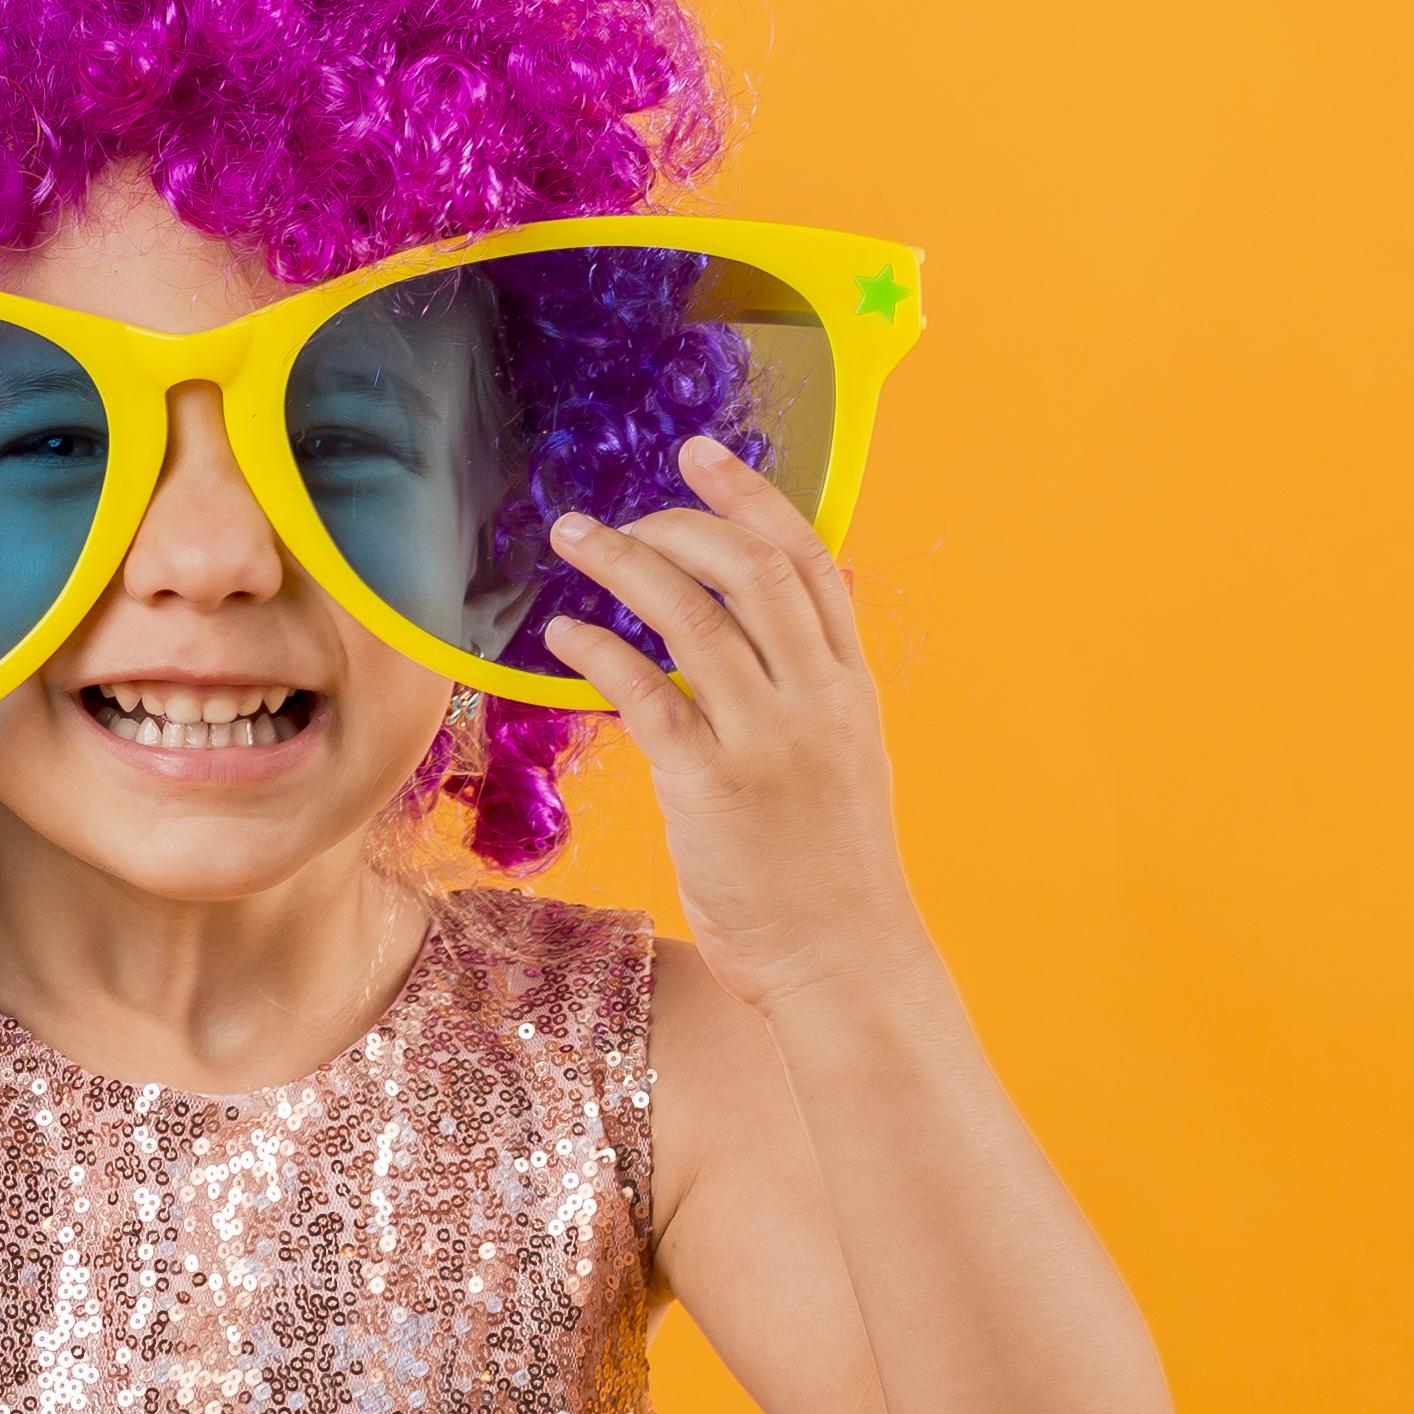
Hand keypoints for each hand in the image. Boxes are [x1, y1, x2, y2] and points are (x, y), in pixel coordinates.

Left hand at [541, 439, 922, 1014]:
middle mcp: (815, 699)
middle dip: (679, 520)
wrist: (842, 958)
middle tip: (618, 510)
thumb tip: (781, 618)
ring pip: (695, 617)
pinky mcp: (711, 787)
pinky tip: (563, 632)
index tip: (703, 455)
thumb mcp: (846, 757)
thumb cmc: (830, 866)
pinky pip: (648, 696)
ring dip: (625, 564)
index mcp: (849, 685)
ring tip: (574, 538)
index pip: (809, 560)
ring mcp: (766, 740)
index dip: (754, 497)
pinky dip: (601, 651)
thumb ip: (813, 686)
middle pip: (752, 569)